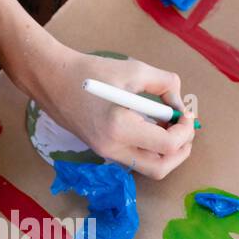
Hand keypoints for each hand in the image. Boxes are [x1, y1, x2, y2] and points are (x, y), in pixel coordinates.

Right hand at [21, 45, 195, 178]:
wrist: (54, 80)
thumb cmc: (92, 72)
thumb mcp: (135, 70)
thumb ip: (166, 85)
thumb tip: (180, 106)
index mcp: (120, 127)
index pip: (167, 145)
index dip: (185, 130)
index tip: (185, 113)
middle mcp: (113, 148)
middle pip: (160, 169)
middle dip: (181, 152)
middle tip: (185, 129)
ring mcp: (106, 154)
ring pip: (149, 168)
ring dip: (167, 152)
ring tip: (169, 126)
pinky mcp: (103, 152)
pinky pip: (136, 158)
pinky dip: (151, 148)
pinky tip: (152, 126)